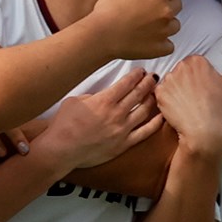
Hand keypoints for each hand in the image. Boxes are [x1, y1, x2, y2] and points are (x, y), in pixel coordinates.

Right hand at [37, 69, 164, 170]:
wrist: (61, 149)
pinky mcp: (123, 144)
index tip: (141, 71)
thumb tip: (100, 96)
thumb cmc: (63, 126)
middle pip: (139, 94)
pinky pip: (145, 132)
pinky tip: (160, 117)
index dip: (136, 75)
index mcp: (104, 100)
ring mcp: (122, 130)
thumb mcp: (74, 101)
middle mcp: (116, 113)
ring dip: (152, 99)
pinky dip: (155, 123)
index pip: (127, 83)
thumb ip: (91, 96)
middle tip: (152, 78)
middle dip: (147, 83)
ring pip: (144, 111)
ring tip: (155, 94)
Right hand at [84, 0, 181, 59]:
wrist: (101, 35)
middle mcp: (166, 11)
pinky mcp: (161, 48)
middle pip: (178, 4)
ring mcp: (165, 31)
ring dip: (166, 24)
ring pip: (175, 25)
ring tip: (149, 26)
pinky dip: (162, 43)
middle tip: (150, 8)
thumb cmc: (108, 9)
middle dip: (167, 4)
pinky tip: (150, 40)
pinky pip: (169, 45)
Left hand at [156, 41, 221, 157]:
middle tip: (195, 98)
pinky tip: (177, 107)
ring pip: (170, 81)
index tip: (203, 89)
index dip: (198, 78)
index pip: (193, 64)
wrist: (203, 129)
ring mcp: (168, 79)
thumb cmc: (218, 107)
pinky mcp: (159, 92)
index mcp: (197, 61)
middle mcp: (180, 66)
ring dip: (176, 90)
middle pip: (181, 71)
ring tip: (187, 103)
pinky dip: (166, 99)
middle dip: (186, 82)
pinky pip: (160, 92)